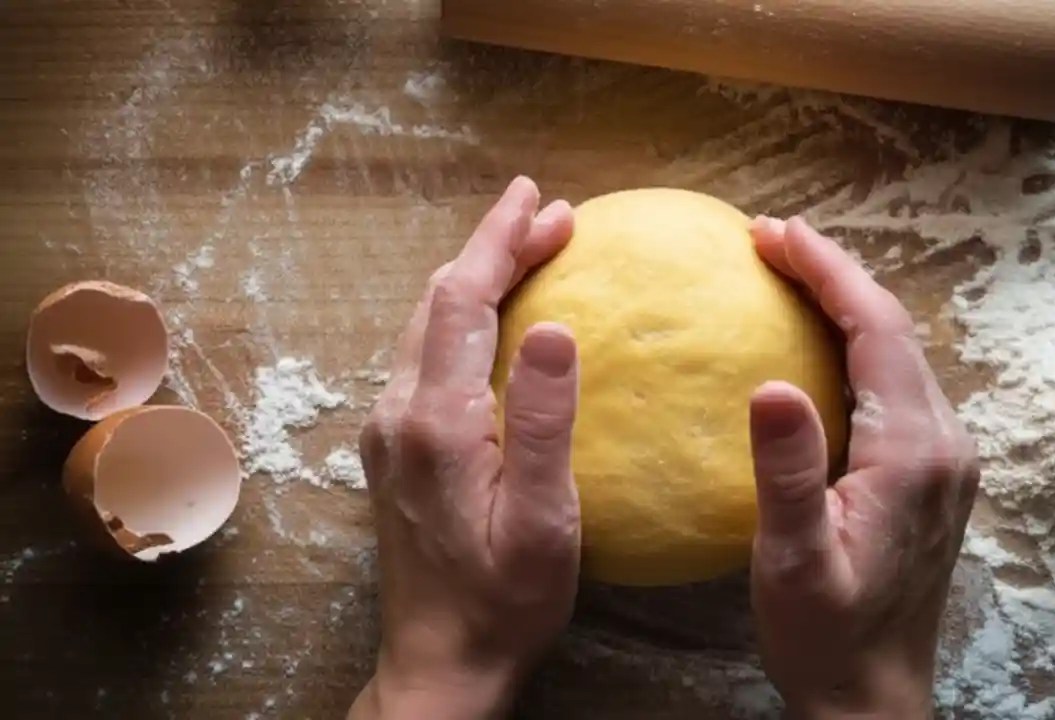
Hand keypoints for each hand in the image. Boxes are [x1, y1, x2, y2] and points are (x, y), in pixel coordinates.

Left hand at [350, 177, 579, 719]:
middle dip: (493, 249)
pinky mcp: (395, 448)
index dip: (499, 240)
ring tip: (530, 255)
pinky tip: (498, 323)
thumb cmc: (505, 600)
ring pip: (429, 325)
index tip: (536, 198)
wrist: (442, 661)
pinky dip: (464, 318)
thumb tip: (552, 326)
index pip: (464, 301)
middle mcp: (399, 413)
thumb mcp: (544, 519)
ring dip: (477, 281)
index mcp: (437, 422)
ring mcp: (389, 430)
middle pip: (441, 302)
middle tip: (553, 220)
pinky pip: (427, 356)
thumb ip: (543, 421)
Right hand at [746, 217, 979, 719]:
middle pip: (895, 329)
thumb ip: (788, 474)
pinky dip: (858, 342)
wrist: (874, 694)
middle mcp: (945, 443)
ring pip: (900, 351)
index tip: (775, 233)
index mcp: (912, 453)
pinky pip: (899, 382)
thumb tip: (772, 385)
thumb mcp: (793, 561)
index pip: (876, 330)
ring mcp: (947, 458)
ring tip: (789, 273)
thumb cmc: (825, 635)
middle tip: (771, 240)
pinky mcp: (934, 472)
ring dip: (849, 304)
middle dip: (836, 274)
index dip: (829, 271)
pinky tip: (820, 341)